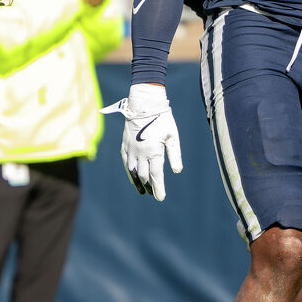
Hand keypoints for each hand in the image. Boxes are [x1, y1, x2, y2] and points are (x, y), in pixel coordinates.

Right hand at [112, 83, 181, 200]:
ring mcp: (131, 150)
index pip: (156, 176)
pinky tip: (134, 177)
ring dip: (139, 182)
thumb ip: (175, 154)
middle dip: (150, 187)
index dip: (158, 188)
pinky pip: (126, 163)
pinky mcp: (124, 145)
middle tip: (154, 194)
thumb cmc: (162, 119)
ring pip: (133, 172)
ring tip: (143, 191)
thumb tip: (177, 171)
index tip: (160, 198)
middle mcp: (140, 153)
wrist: (143, 104)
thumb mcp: (172, 135)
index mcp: (154, 151)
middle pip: (145, 176)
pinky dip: (130, 173)